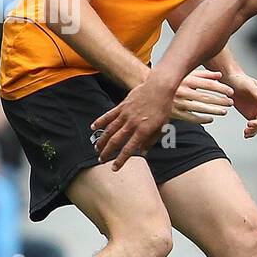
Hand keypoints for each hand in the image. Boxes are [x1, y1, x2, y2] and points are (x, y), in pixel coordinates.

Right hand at [92, 71, 211, 170]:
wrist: (159, 88)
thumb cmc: (163, 108)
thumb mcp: (162, 126)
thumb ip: (151, 140)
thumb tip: (143, 151)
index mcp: (143, 131)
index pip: (129, 149)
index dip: (120, 159)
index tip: (114, 167)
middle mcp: (132, 124)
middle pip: (116, 141)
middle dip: (107, 152)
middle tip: (101, 160)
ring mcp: (125, 114)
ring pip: (110, 129)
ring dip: (102, 140)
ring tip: (96, 148)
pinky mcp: (122, 106)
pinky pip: (109, 115)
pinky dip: (100, 121)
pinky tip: (93, 128)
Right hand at [171, 68, 233, 124]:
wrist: (151, 89)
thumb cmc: (171, 81)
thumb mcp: (186, 74)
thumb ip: (204, 74)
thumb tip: (219, 75)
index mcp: (186, 79)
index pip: (208, 84)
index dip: (221, 88)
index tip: (230, 91)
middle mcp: (182, 91)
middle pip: (205, 97)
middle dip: (220, 100)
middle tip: (230, 102)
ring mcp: (178, 102)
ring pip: (199, 108)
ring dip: (214, 110)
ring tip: (224, 111)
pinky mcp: (174, 113)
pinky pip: (191, 118)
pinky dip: (202, 119)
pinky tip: (210, 119)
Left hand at [227, 71, 256, 138]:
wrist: (230, 82)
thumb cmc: (240, 80)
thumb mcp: (247, 84)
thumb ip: (256, 91)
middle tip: (249, 125)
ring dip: (254, 130)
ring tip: (246, 132)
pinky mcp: (250, 115)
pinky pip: (253, 126)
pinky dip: (251, 131)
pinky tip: (246, 134)